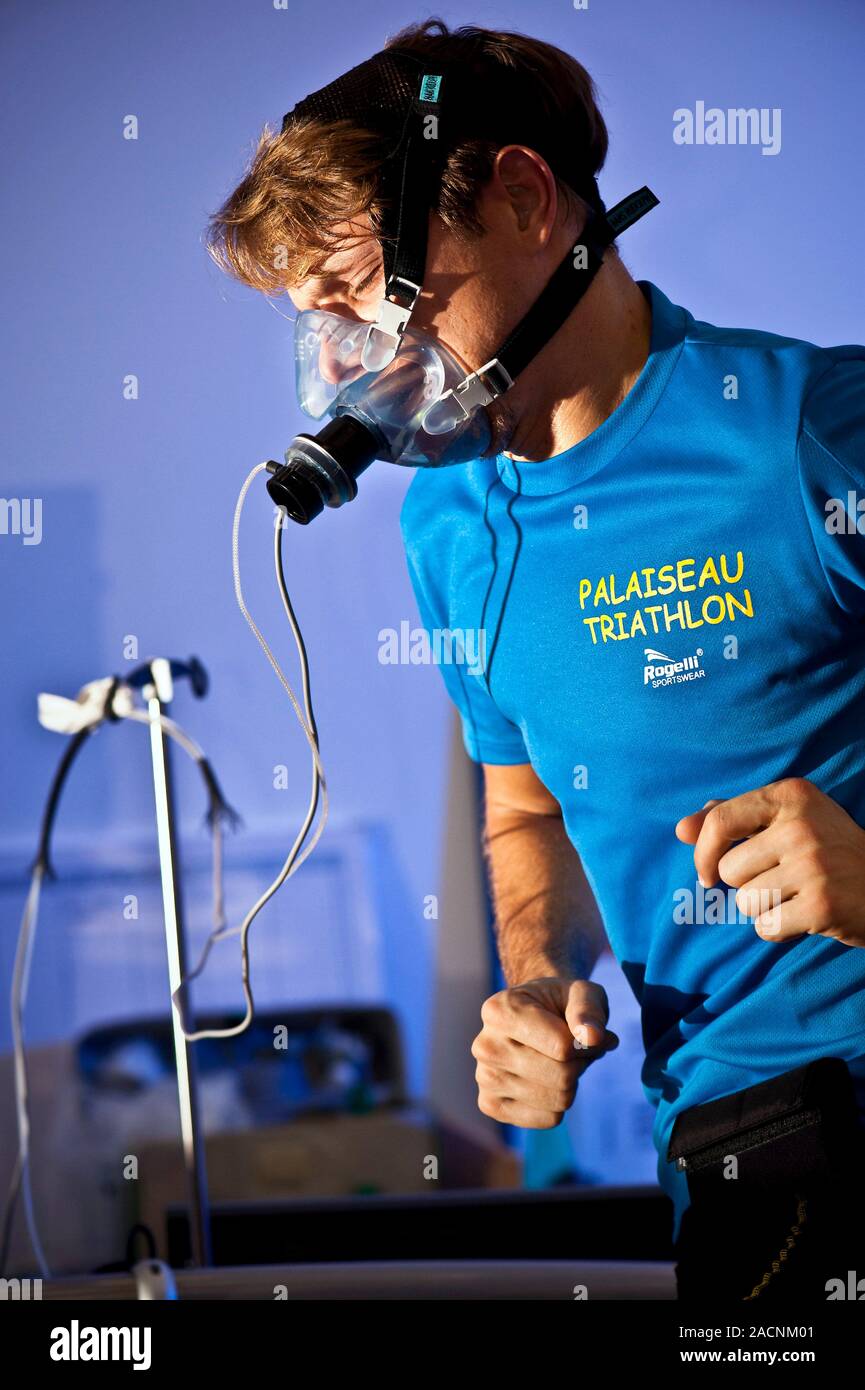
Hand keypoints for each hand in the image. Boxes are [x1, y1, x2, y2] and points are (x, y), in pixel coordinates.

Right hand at [471, 977, 618, 1127]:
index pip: (563, 1047)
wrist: (536, 1014)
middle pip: (561, 1077)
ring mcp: (485, 1079)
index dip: (589, 1042)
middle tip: (578, 1047)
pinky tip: (547, 1079)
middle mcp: (485, 1046)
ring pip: (558, 1099)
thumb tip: (593, 1037)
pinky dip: (560, 1102)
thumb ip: (589, 1009)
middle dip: (581, 1063)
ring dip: (573, 1081)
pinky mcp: (492, 1106)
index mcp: (499, 1011)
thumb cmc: (560, 1003)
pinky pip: (549, 1118)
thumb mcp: (581, 992)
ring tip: (562, 1060)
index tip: (586, 1030)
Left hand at [675, 777, 864, 948]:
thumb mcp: (788, 820)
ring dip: (763, 908)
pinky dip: (777, 929)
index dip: (703, 853)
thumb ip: (734, 819)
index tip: (708, 872)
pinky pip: (765, 927)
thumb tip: (681, 829)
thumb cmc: (827, 851)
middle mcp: (802, 826)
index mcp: (791, 795)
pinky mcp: (822, 906)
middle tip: (782, 881)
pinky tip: (803, 916)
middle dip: (745, 885)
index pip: (719, 820)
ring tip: (796, 896)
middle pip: (729, 869)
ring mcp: (814, 866)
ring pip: (745, 901)